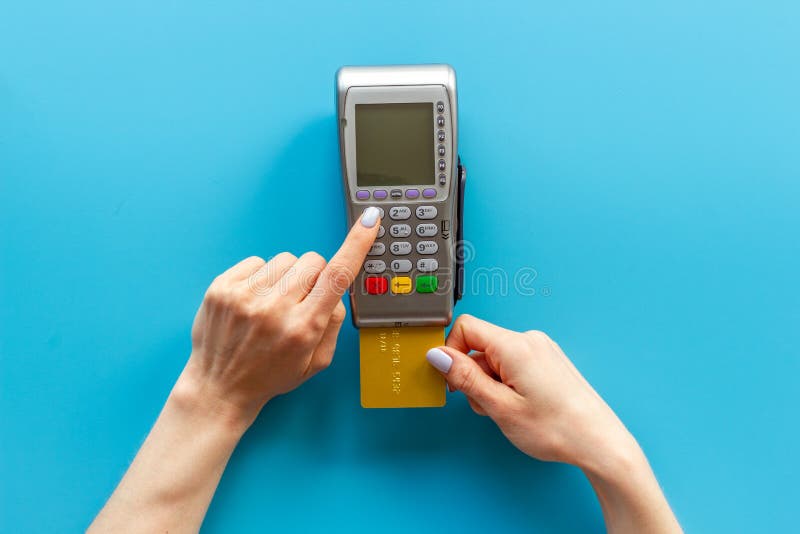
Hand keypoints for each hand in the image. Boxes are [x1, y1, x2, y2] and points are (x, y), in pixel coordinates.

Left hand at [177, 206, 381, 425]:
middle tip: (301, 301)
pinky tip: (255, 300)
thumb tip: (337, 290)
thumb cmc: (270, 376)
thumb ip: (333, 323)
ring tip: (273, 304)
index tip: (370, 220)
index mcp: (303, 328)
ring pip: (285, 258)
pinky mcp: (221, 287)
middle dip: (315, 276)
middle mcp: (274, 309)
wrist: (217, 388)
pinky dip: (261, 276)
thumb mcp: (316, 362)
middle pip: (313, 261)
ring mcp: (244, 296)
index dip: (357, 244)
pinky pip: (257, 261)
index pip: (337, 275)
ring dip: (287, 277)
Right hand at [426, 315, 681, 533]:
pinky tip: (519, 407)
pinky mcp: (548, 361)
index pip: (466, 327)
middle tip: (486, 406)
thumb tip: (437, 355)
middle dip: (473, 375)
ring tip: (507, 411)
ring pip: (495, 358)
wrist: (599, 442)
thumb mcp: (500, 407)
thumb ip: (465, 377)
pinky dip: (506, 383)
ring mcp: (541, 350)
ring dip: (490, 383)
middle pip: (480, 345)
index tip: (452, 380)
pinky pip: (513, 364)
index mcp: (515, 346)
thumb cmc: (557, 428)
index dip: (452, 352)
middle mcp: (530, 340)